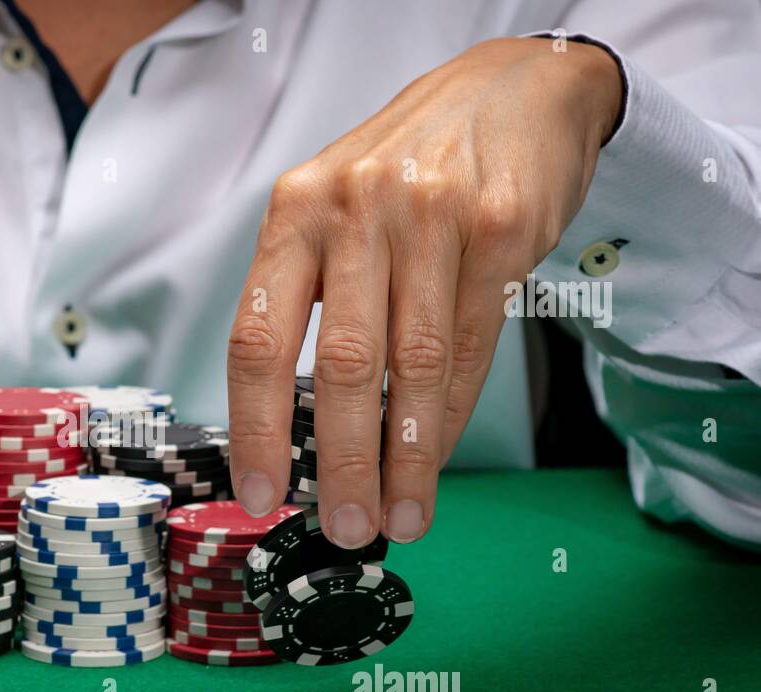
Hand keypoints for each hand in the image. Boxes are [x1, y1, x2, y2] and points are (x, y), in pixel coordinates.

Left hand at [227, 37, 621, 544]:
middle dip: (341, 462)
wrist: (513, 88)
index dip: (256, 427)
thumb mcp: (335, 209)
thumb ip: (311, 294)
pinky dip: (450, 415)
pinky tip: (434, 458)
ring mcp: (432, 217)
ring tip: (398, 516)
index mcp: (295, 213)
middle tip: (344, 526)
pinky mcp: (500, 230)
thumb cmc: (407, 169)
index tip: (262, 493)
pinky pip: (471, 346)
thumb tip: (294, 420)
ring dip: (404, 457)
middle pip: (343, 365)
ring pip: (412, 366)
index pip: (258, 338)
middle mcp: (356, 210)